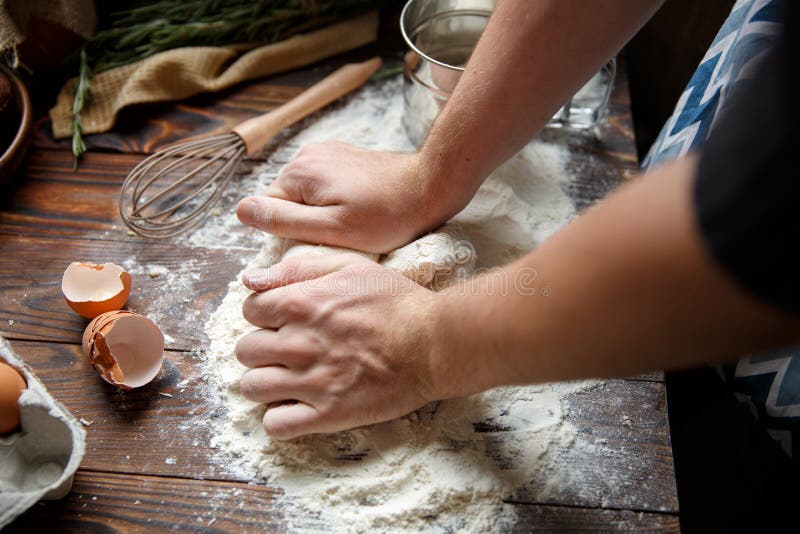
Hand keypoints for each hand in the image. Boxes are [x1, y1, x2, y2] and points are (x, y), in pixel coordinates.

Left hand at [235, 253, 441, 438]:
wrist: (434, 344)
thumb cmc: (397, 302)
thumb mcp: (351, 266)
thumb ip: (299, 268)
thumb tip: (252, 278)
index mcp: (300, 303)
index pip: (250, 311)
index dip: (264, 315)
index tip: (282, 322)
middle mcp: (298, 342)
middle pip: (245, 351)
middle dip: (262, 349)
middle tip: (286, 351)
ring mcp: (311, 381)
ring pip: (252, 387)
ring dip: (265, 383)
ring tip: (288, 381)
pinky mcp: (327, 414)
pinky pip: (276, 424)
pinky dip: (280, 418)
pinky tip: (296, 407)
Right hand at [236, 141, 450, 253]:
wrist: (431, 186)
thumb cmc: (387, 215)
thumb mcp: (332, 229)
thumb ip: (284, 221)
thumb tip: (241, 211)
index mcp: (299, 172)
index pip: (268, 211)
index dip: (289, 235)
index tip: (320, 244)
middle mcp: (307, 155)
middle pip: (287, 202)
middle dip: (307, 223)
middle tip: (342, 236)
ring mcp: (327, 153)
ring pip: (307, 196)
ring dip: (323, 214)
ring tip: (355, 223)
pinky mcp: (344, 157)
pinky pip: (325, 187)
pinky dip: (337, 202)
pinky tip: (361, 210)